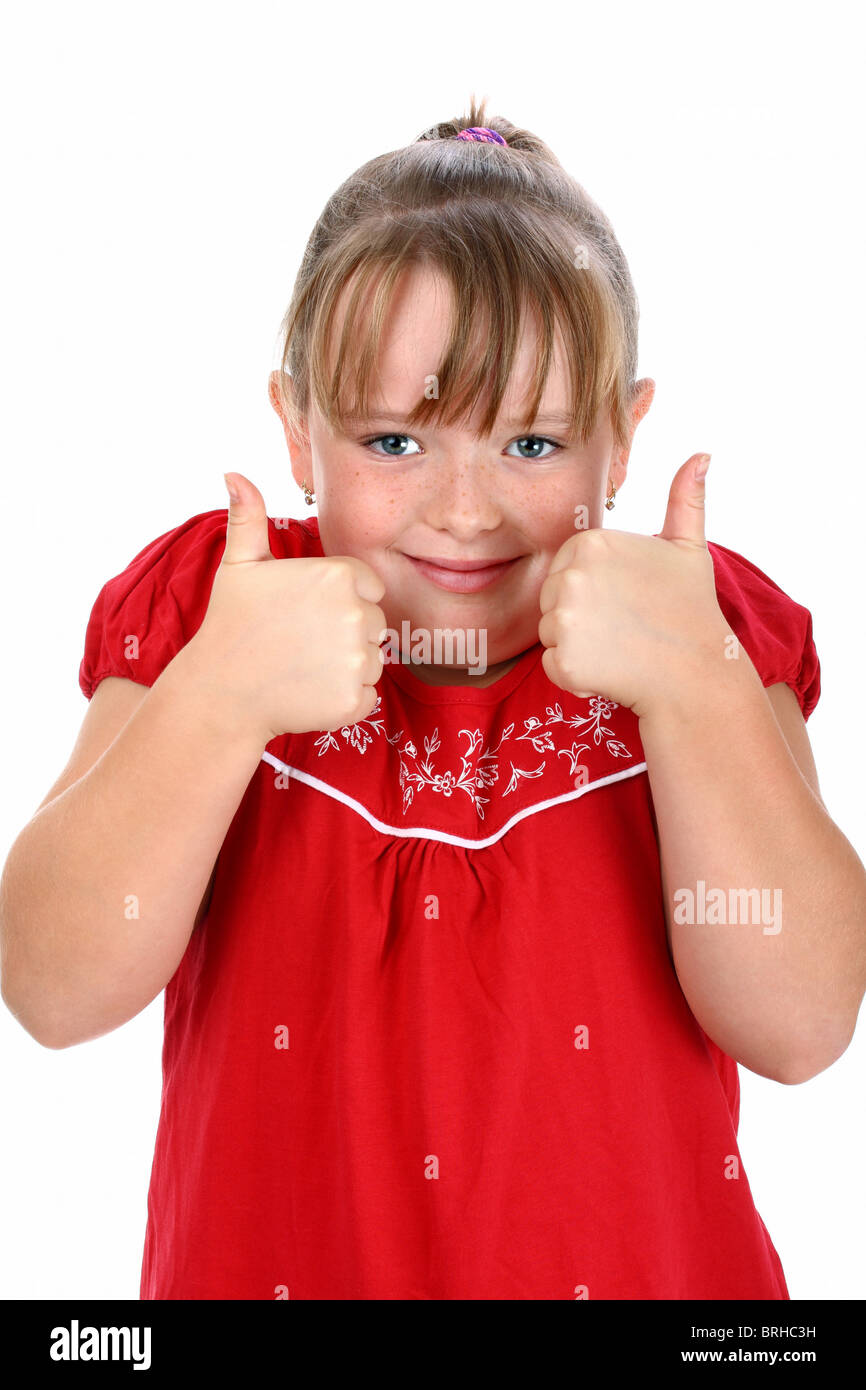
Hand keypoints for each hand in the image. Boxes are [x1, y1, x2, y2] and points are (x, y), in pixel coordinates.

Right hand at [188, 473, 386, 740]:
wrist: (220, 692)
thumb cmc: (230, 624)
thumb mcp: (238, 564)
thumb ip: (248, 516)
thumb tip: (233, 473)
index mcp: (340, 575)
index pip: (368, 587)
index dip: (339, 600)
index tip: (305, 614)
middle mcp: (356, 614)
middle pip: (373, 622)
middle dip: (345, 633)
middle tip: (301, 643)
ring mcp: (358, 659)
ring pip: (373, 659)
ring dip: (346, 666)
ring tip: (303, 666)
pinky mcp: (356, 699)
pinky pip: (367, 695)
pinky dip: (345, 698)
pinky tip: (310, 692)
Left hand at [537, 455, 728, 719]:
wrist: (695, 672)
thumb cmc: (690, 608)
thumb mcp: (688, 546)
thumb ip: (685, 498)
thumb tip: (702, 455)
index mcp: (590, 542)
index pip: (564, 568)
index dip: (592, 588)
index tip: (624, 600)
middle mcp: (571, 576)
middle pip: (551, 599)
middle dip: (580, 616)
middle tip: (623, 625)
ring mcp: (564, 620)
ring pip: (550, 632)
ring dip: (578, 644)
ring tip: (619, 646)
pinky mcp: (564, 660)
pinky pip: (555, 665)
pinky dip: (576, 673)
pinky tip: (610, 669)